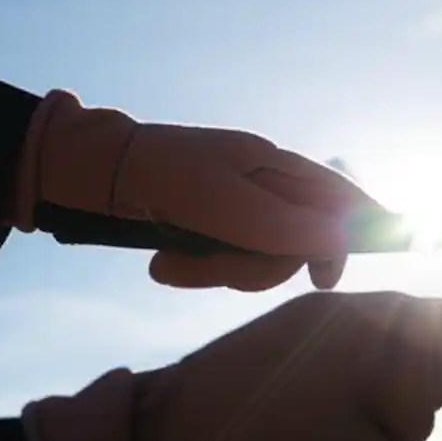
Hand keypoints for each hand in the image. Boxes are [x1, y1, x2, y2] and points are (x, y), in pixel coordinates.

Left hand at [13, 89, 381, 289]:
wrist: (87, 175)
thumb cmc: (161, 177)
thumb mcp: (225, 202)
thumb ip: (286, 224)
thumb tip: (338, 244)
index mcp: (276, 164)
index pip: (338, 196)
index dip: (353, 232)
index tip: (331, 276)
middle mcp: (264, 186)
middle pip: (297, 242)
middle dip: (258, 266)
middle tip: (219, 268)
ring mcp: (236, 208)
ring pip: (257, 259)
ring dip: (216, 271)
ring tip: (172, 266)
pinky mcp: (208, 228)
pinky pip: (223, 262)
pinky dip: (196, 270)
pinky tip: (164, 265)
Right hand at [21, 292, 441, 440]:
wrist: (167, 433)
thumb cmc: (238, 386)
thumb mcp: (307, 336)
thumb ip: (374, 335)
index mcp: (347, 307)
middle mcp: (359, 335)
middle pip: (437, 380)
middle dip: (412, 400)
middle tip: (355, 408)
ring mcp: (353, 385)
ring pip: (414, 428)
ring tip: (316, 433)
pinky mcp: (343, 438)